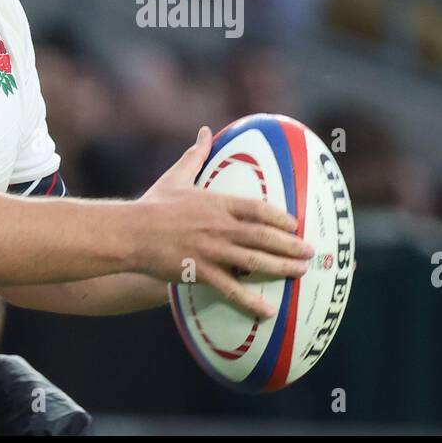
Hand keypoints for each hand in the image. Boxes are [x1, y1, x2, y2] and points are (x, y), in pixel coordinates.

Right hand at [135, 126, 311, 318]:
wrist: (130, 232)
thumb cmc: (152, 204)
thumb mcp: (177, 177)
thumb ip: (196, 155)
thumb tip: (205, 131)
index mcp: (217, 203)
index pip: (258, 208)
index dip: (280, 216)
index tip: (295, 223)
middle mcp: (221, 227)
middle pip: (264, 236)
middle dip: (291, 244)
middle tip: (311, 252)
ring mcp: (213, 250)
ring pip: (256, 261)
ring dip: (282, 267)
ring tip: (301, 272)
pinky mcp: (202, 272)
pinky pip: (232, 289)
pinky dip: (251, 301)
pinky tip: (268, 311)